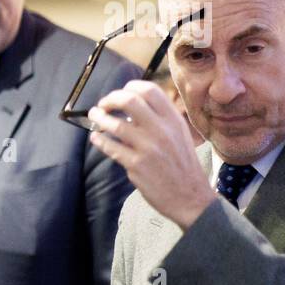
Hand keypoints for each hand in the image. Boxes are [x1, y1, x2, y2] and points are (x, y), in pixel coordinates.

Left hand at [87, 80, 214, 229]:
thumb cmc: (182, 164)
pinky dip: (100, 139)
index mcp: (173, 120)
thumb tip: (131, 108)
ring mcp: (148, 147)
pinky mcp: (136, 165)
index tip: (119, 94)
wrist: (191, 197)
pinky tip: (96, 137)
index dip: (129, 87)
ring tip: (94, 116)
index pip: (149, 90)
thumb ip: (160, 119)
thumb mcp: (179, 135)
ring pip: (115, 124)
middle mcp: (162, 130)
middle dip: (110, 99)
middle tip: (103, 104)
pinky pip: (111, 147)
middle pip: (129, 101)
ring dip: (99, 118)